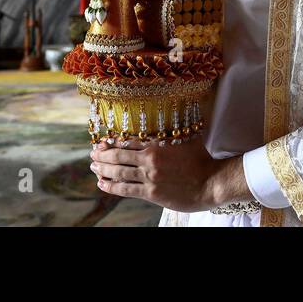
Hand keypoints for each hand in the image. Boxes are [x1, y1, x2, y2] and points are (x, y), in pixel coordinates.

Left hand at [90, 136, 249, 211]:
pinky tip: (102, 183)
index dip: (111, 142)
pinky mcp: (151, 193)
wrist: (211, 183)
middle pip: (119, 156)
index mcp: (157, 145)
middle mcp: (149, 161)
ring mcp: (149, 178)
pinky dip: (111, 186)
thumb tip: (174, 108)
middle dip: (102, 155)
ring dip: (103, 169)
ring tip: (93, 167)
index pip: (127, 141)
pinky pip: (126, 190)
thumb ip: (175, 127)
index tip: (101, 142)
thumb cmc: (201, 159)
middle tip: (92, 154)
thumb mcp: (188, 137)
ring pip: (119, 173)